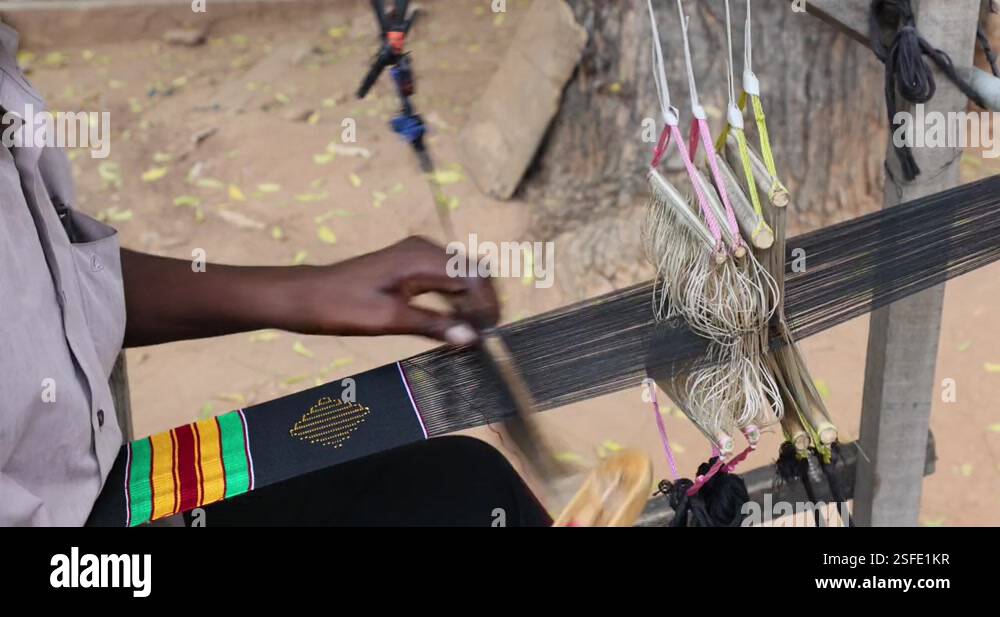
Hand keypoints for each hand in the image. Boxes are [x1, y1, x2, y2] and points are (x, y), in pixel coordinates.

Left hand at [295, 236, 498, 344]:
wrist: (306, 296)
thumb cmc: (341, 306)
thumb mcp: (389, 320)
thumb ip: (433, 326)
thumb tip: (471, 338)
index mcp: (420, 257)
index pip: (473, 275)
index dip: (487, 304)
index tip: (488, 334)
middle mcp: (423, 250)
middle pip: (472, 272)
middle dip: (483, 303)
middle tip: (483, 337)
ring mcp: (416, 256)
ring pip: (461, 276)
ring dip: (470, 303)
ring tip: (470, 334)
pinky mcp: (410, 267)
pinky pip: (444, 280)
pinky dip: (454, 300)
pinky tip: (453, 324)